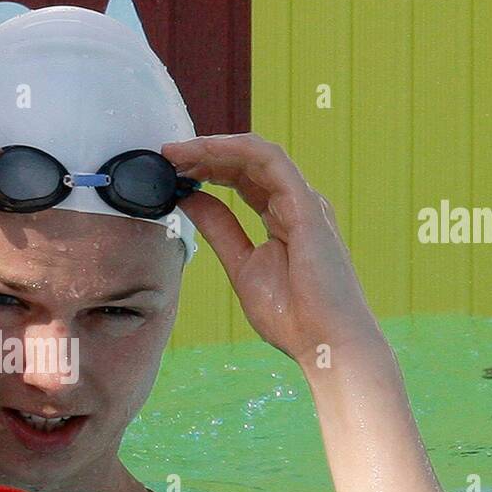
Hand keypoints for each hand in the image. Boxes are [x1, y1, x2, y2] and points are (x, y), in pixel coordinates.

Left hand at [162, 133, 382, 365]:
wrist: (325, 343)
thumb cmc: (293, 317)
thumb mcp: (242, 266)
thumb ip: (220, 230)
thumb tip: (191, 200)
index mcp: (283, 219)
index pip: (243, 180)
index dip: (207, 169)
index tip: (171, 170)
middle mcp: (296, 204)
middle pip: (247, 163)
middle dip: (204, 154)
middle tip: (166, 154)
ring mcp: (304, 202)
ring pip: (256, 154)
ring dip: (214, 147)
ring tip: (177, 151)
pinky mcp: (306, 205)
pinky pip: (269, 161)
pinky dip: (234, 150)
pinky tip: (204, 151)